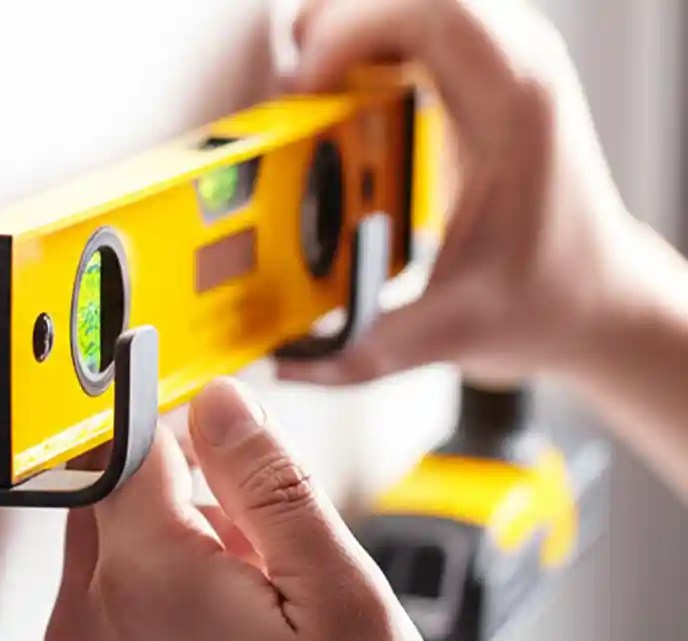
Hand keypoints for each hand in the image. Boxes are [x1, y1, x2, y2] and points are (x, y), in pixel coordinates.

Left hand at [45, 379, 437, 640]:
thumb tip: (221, 403)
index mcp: (144, 585)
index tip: (218, 423)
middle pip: (115, 496)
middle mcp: (89, 623)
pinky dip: (159, 593)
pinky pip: (110, 602)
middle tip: (258, 538)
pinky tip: (225, 630)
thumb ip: (268, 482)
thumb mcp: (338, 592)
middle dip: (184, 494)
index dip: (181, 423)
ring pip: (112, 546)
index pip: (131, 448)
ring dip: (174, 544)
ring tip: (253, 597)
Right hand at [278, 0, 639, 385]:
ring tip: (312, 90)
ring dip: (351, 32)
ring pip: (409, 0)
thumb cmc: (552, 300)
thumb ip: (361, 352)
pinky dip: (367, 46)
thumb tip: (286, 358)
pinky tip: (344, 96)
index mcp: (518, 109)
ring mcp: (500, 66)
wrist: (602, 303)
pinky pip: (413, 26)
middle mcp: (516, 70)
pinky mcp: (480, 79)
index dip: (354, 30)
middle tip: (297, 86)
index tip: (307, 85)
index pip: (434, 13)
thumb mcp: (452, 334)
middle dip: (338, 23)